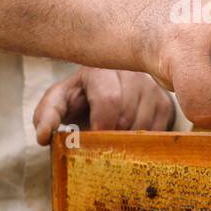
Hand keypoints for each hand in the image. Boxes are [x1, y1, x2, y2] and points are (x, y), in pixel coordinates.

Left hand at [32, 67, 175, 145]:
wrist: (101, 94)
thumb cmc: (78, 100)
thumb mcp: (58, 103)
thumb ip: (47, 116)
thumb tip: (44, 136)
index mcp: (101, 68)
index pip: (109, 99)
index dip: (101, 125)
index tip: (94, 137)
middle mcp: (131, 71)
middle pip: (126, 118)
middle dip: (110, 136)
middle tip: (100, 141)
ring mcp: (151, 86)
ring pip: (143, 127)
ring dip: (125, 141)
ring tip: (113, 136)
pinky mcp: (165, 102)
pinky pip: (157, 131)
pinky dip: (141, 141)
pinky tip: (129, 135)